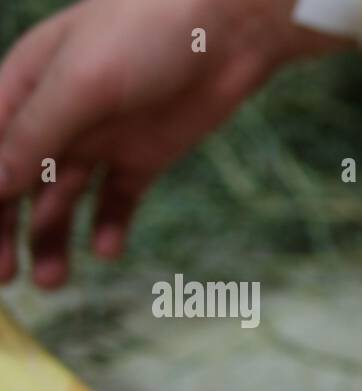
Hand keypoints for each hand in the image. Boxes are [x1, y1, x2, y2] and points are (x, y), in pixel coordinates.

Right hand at [0, 0, 345, 286]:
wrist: (229, 27)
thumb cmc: (144, 31)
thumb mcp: (80, 82)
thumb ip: (34, 133)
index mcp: (21, 87)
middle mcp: (54, 116)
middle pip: (15, 184)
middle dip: (5, 231)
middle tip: (6, 278)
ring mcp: (99, 139)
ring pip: (62, 201)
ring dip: (52, 240)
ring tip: (53, 282)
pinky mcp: (143, 157)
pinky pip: (116, 201)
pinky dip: (109, 227)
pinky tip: (108, 250)